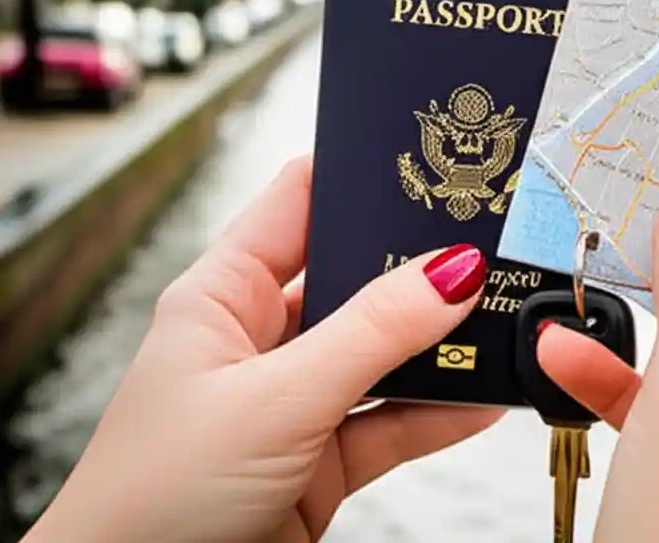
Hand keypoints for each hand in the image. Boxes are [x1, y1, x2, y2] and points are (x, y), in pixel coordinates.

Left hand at [24, 157, 501, 542]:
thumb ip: (371, 333)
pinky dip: (442, 411)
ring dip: (440, 344)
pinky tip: (486, 396)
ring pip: (385, 354)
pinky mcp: (325, 459)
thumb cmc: (156, 500)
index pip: (298, 206)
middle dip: (418, 266)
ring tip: (502, 319)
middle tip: (488, 243)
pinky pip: (397, 420)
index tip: (430, 158)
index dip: (358, 177)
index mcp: (222, 297)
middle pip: (355, 280)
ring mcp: (297, 400)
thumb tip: (451, 270)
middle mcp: (260, 341)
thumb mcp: (276, 398)